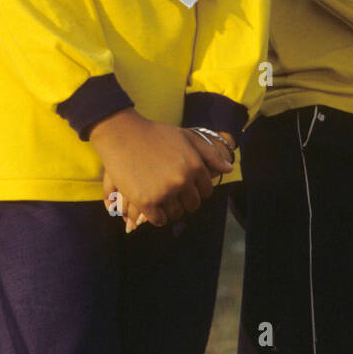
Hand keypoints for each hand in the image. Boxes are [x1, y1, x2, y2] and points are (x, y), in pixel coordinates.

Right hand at [91, 109, 233, 228]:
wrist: (123, 134)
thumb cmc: (155, 133)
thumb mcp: (186, 137)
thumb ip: (209, 153)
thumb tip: (229, 168)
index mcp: (194, 165)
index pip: (206, 191)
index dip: (197, 189)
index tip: (186, 186)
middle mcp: (182, 180)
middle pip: (193, 205)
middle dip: (185, 201)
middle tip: (173, 193)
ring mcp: (164, 192)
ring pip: (176, 214)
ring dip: (170, 209)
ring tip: (161, 198)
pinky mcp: (146, 201)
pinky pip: (159, 220)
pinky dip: (157, 217)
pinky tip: (152, 207)